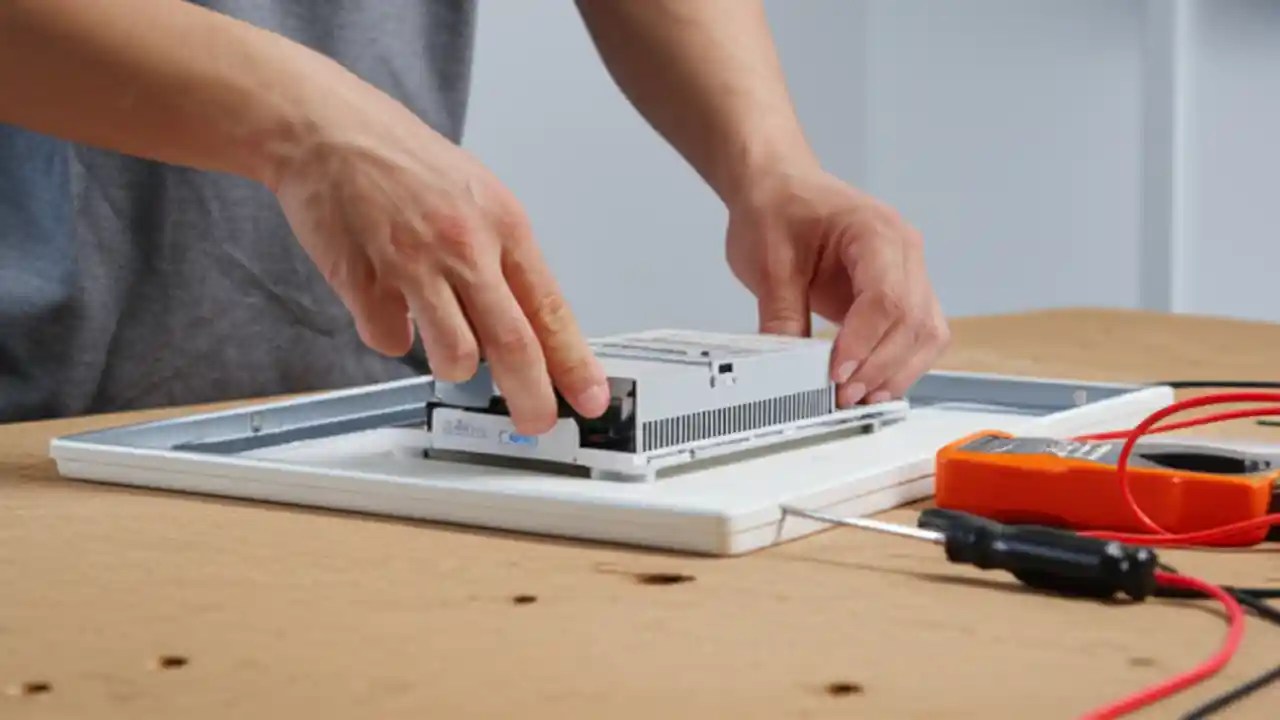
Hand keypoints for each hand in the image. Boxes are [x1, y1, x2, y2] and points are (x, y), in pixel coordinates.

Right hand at [267, 70, 609, 433]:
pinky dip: (392, 334)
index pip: (550, 309)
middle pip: (512, 345)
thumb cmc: (402, 160)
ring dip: (454, 365)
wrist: (325, 131)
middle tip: (535, 421)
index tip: (590, 398)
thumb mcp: (476, 195)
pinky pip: (390, 340)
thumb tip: (525, 322)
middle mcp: (465, 248)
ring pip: (455, 356)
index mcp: (503, 225)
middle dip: (531, 396)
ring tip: (444, 342)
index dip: (574, 363)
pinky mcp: (364, 284)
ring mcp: (413, 268)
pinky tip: (387, 302)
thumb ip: (501, 258)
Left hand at [724, 168, 949, 406]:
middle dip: (881, 366)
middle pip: (914, 320)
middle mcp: (904, 251)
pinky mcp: (901, 293)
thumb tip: (788, 369)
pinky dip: (900, 364)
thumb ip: (781, 314)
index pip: (886, 297)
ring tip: (860, 399)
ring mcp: (909, 272)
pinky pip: (918, 334)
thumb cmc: (777, 210)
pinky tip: (872, 385)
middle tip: (844, 396)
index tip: (836, 374)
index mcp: (876, 231)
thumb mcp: (767, 262)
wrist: (780, 187)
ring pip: (927, 332)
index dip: (865, 343)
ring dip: (898, 371)